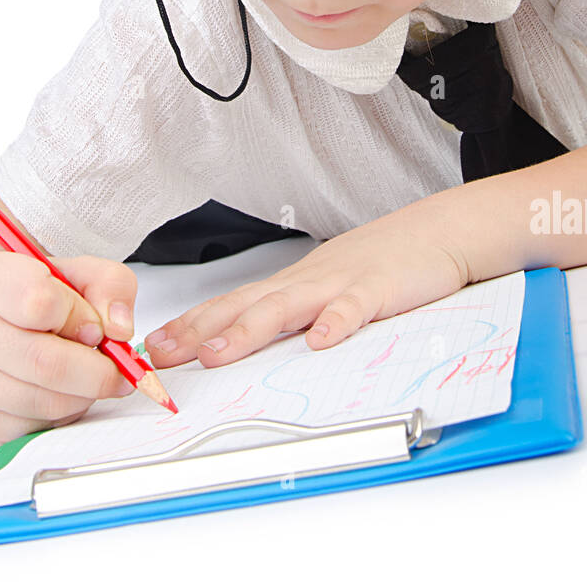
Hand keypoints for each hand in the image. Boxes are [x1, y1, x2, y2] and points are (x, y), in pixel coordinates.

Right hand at [0, 251, 139, 441]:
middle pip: (42, 362)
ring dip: (83, 394)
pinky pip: (32, 428)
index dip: (80, 316)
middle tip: (116, 366)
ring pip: (41, 400)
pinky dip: (63, 415)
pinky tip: (67, 391)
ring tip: (91, 375)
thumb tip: (118, 330)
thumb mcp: (83, 271)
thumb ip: (111, 287)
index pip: (37, 302)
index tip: (96, 325)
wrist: (0, 317)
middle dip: (95, 370)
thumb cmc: (43, 292)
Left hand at [143, 220, 468, 368]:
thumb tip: (248, 344)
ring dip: (248, 330)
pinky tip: (319, 342)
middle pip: (245, 305)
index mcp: (292, 285)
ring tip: (217, 353)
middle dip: (199, 331)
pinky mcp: (378, 289)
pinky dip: (335, 323)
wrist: (435, 231)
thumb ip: (291, 314)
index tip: (151, 346)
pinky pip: (354, 308)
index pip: (231, 304)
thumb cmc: (379, 264)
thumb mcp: (326, 288)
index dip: (190, 326)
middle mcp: (306, 282)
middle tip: (162, 354)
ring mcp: (340, 284)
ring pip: (286, 306)